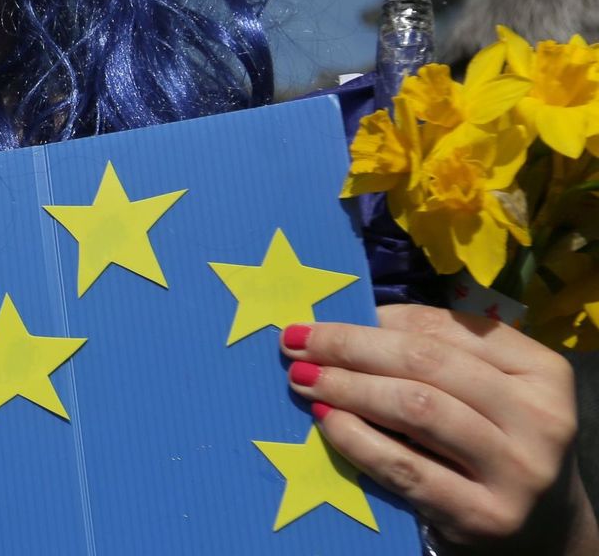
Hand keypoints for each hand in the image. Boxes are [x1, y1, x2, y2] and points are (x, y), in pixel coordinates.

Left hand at [281, 304, 598, 553]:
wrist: (541, 527)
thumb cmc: (496, 441)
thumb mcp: (487, 392)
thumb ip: (437, 356)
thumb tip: (347, 320)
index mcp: (543, 372)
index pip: (446, 328)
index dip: (377, 317)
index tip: (325, 314)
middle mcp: (540, 419)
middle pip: (426, 362)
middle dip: (350, 346)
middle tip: (297, 341)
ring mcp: (517, 471)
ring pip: (417, 408)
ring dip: (348, 387)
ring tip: (303, 378)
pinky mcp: (485, 516)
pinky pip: (405, 468)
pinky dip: (357, 439)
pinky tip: (326, 421)